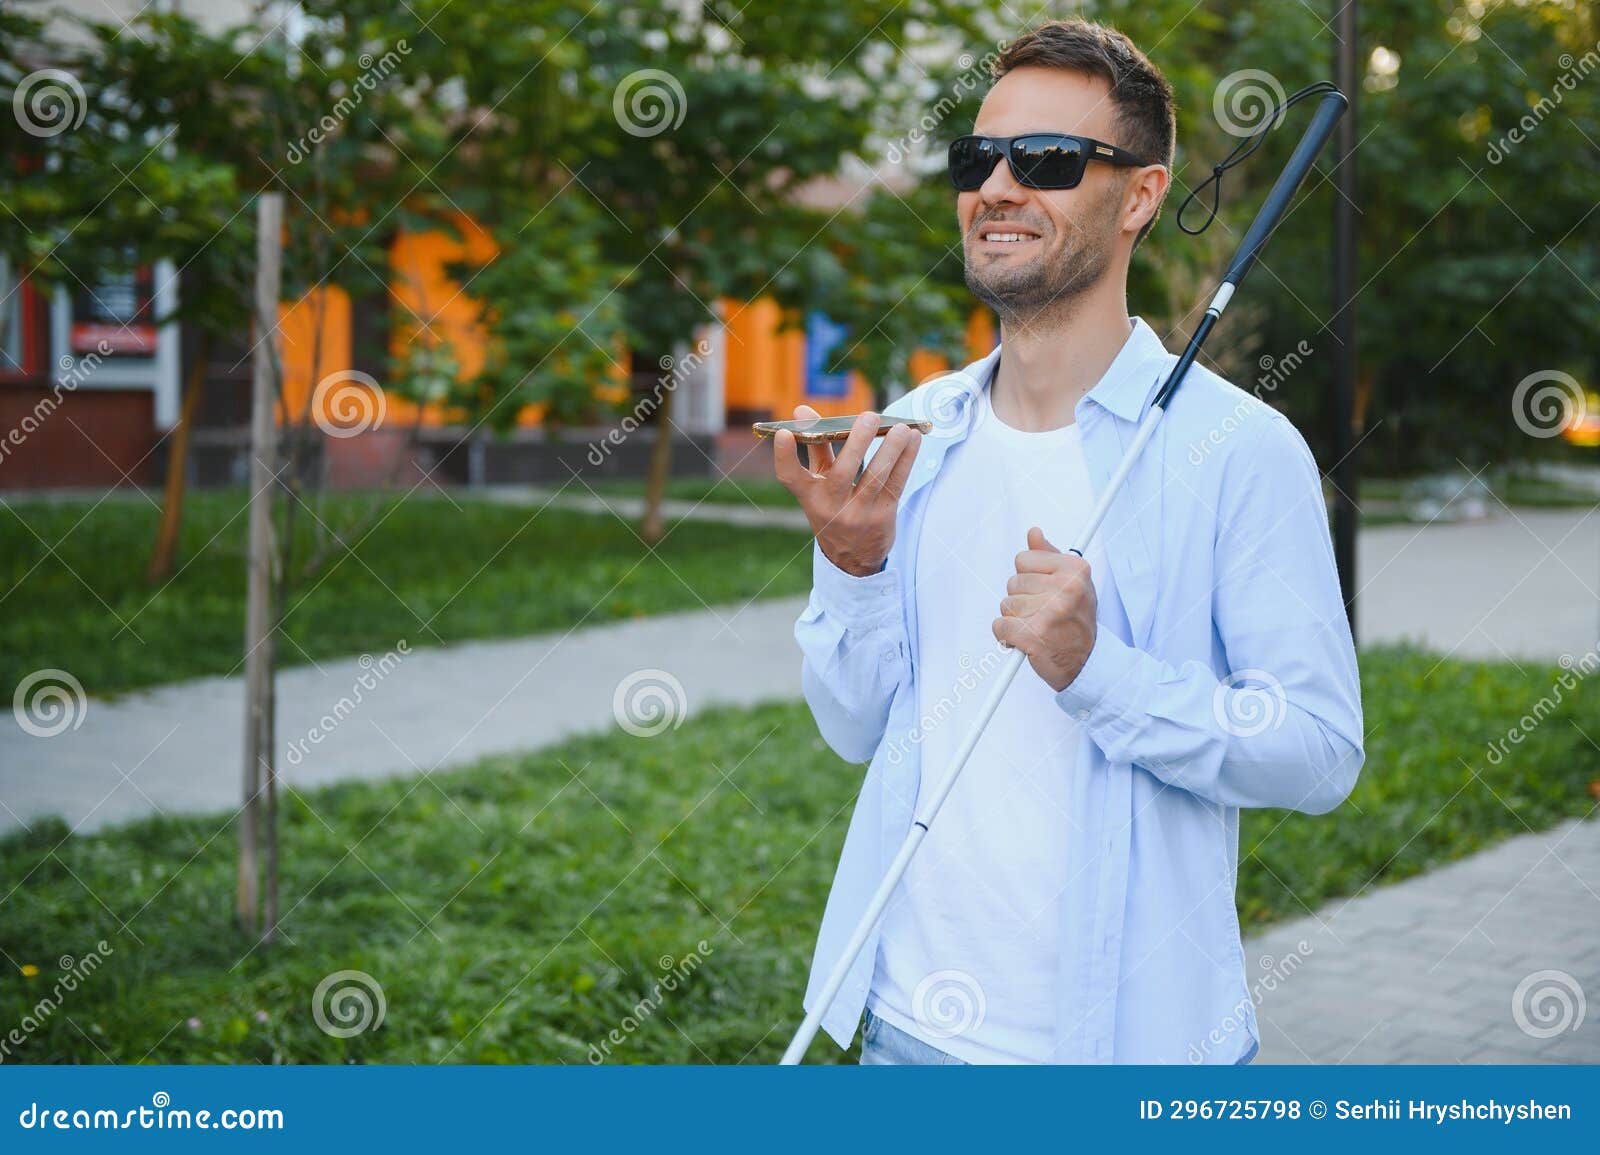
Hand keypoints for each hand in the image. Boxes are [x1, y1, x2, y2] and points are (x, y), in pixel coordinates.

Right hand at [772, 405, 921, 576]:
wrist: (853, 557)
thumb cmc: (833, 507)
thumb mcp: (818, 483)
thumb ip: (814, 446)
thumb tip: (802, 410)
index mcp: (809, 496)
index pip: (790, 477)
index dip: (784, 456)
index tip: (784, 433)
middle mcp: (831, 507)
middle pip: (841, 474)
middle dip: (856, 443)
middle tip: (870, 416)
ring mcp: (858, 514)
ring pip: (876, 478)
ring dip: (890, 450)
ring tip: (901, 428)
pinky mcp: (883, 517)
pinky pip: (896, 484)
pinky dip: (906, 460)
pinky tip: (914, 440)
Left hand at [993, 526, 1097, 691]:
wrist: (1088, 664)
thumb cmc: (1076, 621)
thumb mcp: (1073, 583)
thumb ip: (1050, 556)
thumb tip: (1033, 532)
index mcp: (1075, 569)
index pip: (1023, 559)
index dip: (1030, 578)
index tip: (1046, 592)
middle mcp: (1066, 587)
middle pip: (1013, 582)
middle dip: (1022, 600)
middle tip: (1044, 615)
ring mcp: (1050, 611)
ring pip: (1006, 604)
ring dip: (1016, 619)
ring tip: (1038, 628)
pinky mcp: (1034, 634)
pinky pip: (1000, 625)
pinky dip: (1007, 637)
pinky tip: (1027, 641)